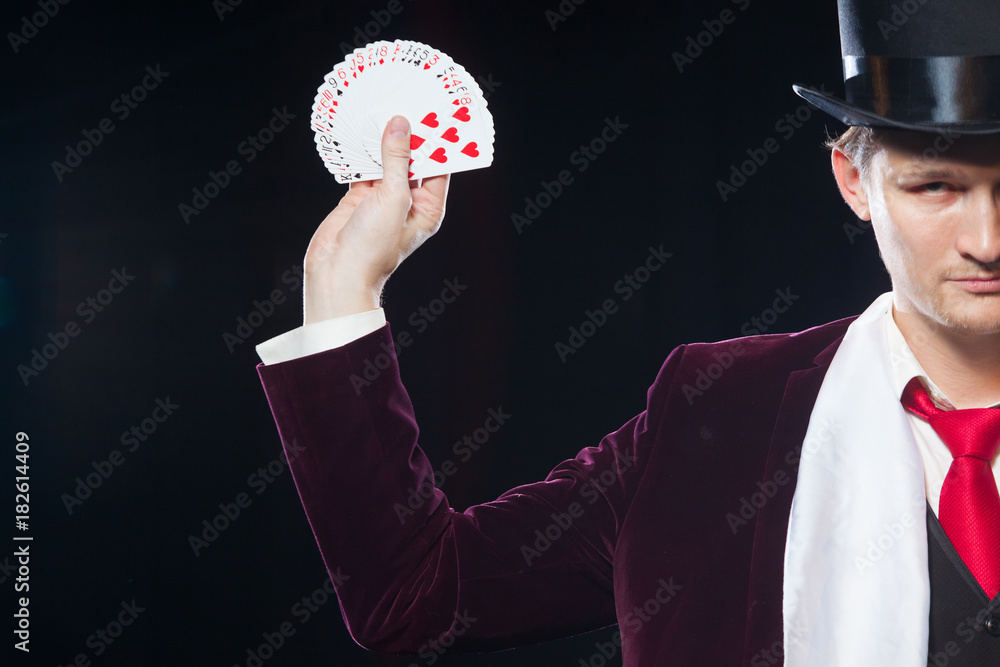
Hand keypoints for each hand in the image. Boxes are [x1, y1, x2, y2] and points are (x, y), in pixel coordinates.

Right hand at [303, 115, 450, 323]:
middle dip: (410, 135)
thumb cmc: (373, 247)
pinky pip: (362, 168)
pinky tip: (357, 129)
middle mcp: (408, 202)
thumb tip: (400, 125)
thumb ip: (397, 161)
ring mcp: (383, 200)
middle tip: (409, 100)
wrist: (337, 274)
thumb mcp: (393, 198)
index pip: (439, 166)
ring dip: (383, 140)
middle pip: (413, 160)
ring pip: (386, 161)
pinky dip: (359, 151)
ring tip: (382, 106)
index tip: (437, 111)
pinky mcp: (359, 198)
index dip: (438, 140)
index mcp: (428, 208)